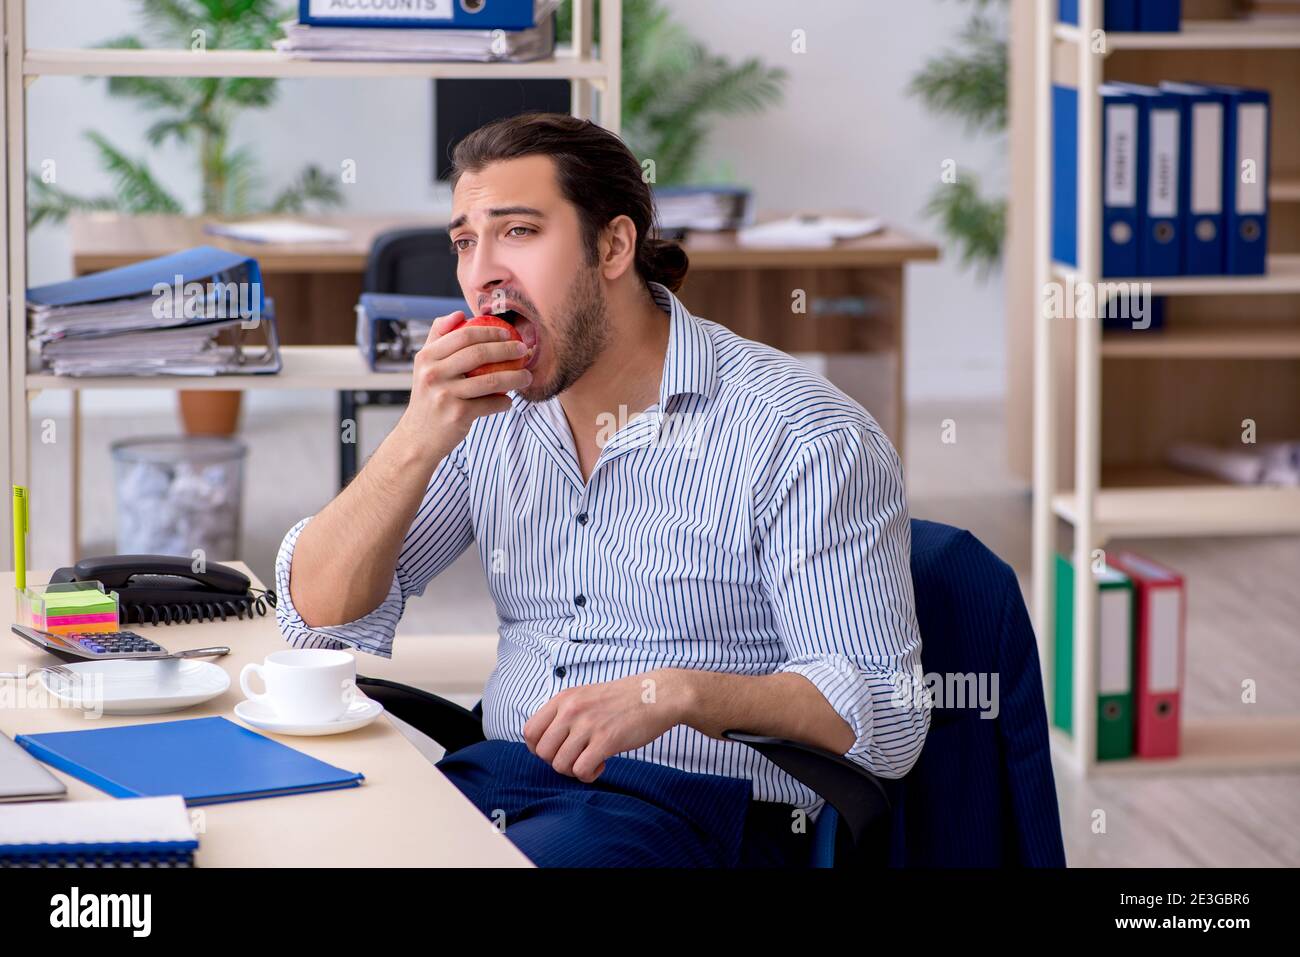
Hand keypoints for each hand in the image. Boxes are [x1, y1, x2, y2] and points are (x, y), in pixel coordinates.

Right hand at [394, 310, 532, 459]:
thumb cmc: (428, 398)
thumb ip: (437, 337)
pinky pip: (490, 404)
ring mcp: (445, 395)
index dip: (489, 332)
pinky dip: (504, 402)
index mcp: (426, 357)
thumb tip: (459, 314)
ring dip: (515, 377)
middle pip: (479, 354)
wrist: (417, 438)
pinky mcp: (457, 414)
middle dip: (507, 349)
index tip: (507, 333)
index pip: (463, 335)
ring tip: (526, 376)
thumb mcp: (424, 366)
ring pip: (490, 380)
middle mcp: (433, 374)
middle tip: (523, 350)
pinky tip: (508, 401)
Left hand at [523, 670, 695, 782]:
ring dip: (574, 770)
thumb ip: (564, 714)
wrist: (657, 695)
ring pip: (560, 765)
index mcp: (564, 699)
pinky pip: (581, 771)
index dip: (539, 748)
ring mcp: (588, 725)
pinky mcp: (606, 740)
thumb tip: (545, 743)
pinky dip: (589, 775)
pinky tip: (601, 764)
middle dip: (557, 761)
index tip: (556, 751)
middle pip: (542, 753)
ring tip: (591, 760)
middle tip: (577, 756)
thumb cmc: (622, 700)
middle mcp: (571, 710)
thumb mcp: (585, 696)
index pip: (529, 732)